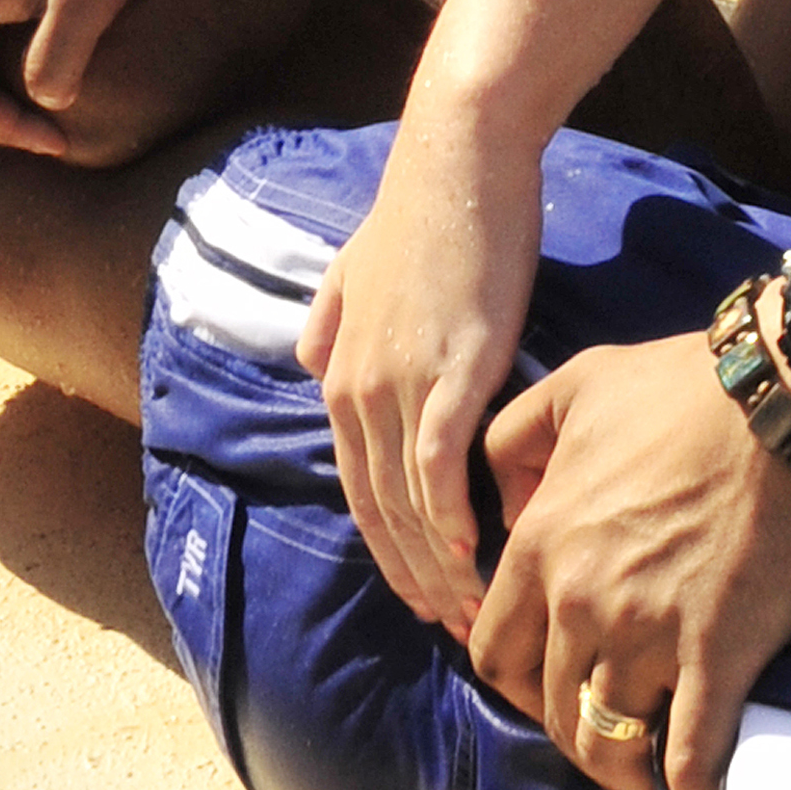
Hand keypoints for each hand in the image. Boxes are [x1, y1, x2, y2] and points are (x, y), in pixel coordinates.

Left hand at [300, 117, 541, 643]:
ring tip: (471, 612)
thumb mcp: (354, 270)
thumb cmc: (422, 214)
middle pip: (380, 511)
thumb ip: (330, 321)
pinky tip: (475, 556)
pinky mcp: (450, 371)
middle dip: (413, 577)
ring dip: (440, 565)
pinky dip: (453, 517)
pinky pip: (440, 466)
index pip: (357, 488)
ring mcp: (400, 383)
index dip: (388, 549)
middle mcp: (357, 390)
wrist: (458, 161)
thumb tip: (314, 361)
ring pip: (411, 502)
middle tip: (449, 628)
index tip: (421, 593)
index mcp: (339, 376)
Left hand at [470, 325, 790, 789]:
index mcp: (541, 542)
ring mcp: (648, 635)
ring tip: (648, 778)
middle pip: (546, 707)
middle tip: (602, 734)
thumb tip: (501, 499)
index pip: (491, 650)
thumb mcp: (574, 386)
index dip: (511, 683)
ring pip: (607, 744)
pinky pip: (693, 759)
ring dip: (622, 774)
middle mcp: (580, 600)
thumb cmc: (686, 386)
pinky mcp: (720, 656)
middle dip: (566, 734)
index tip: (544, 687)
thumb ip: (513, 438)